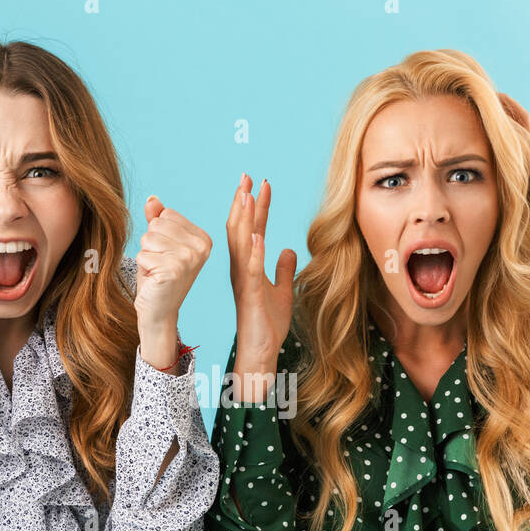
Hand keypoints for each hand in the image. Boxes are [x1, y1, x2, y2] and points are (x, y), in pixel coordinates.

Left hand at [134, 197, 211, 368]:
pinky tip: (154, 279)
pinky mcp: (174, 269)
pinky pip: (143, 254)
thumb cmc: (158, 276)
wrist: (158, 311)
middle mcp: (201, 247)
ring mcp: (189, 258)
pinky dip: (143, 267)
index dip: (158, 233)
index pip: (167, 214)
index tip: (167, 254)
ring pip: (148, 238)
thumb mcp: (159, 244)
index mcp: (203, 238)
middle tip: (159, 264)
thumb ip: (157, 219)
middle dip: (150, 244)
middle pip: (157, 224)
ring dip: (146, 255)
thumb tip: (152, 199)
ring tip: (156, 271)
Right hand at [226, 173, 295, 380]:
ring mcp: (243, 282)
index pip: (251, 229)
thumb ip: (284, 270)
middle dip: (244, 202)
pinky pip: (251, 270)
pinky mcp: (250, 296)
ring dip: (245, 219)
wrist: (261, 353)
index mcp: (247, 266)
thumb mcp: (283, 291)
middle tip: (247, 176)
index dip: (256, 206)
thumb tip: (289, 250)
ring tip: (248, 195)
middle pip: (240, 229)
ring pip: (240, 244)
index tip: (260, 183)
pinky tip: (258, 235)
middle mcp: (240, 270)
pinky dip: (254, 252)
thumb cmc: (267, 326)